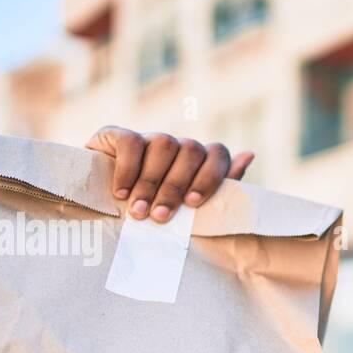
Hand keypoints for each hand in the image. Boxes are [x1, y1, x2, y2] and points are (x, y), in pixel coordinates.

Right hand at [85, 126, 255, 221]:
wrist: (102, 210)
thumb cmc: (156, 214)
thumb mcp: (190, 211)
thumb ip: (222, 187)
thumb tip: (250, 154)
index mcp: (199, 161)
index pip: (218, 153)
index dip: (210, 177)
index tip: (193, 204)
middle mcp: (178, 144)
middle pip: (190, 150)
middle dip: (175, 188)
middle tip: (159, 217)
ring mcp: (148, 137)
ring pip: (164, 144)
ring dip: (151, 182)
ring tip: (138, 212)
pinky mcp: (117, 134)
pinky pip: (131, 141)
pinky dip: (128, 168)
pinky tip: (121, 192)